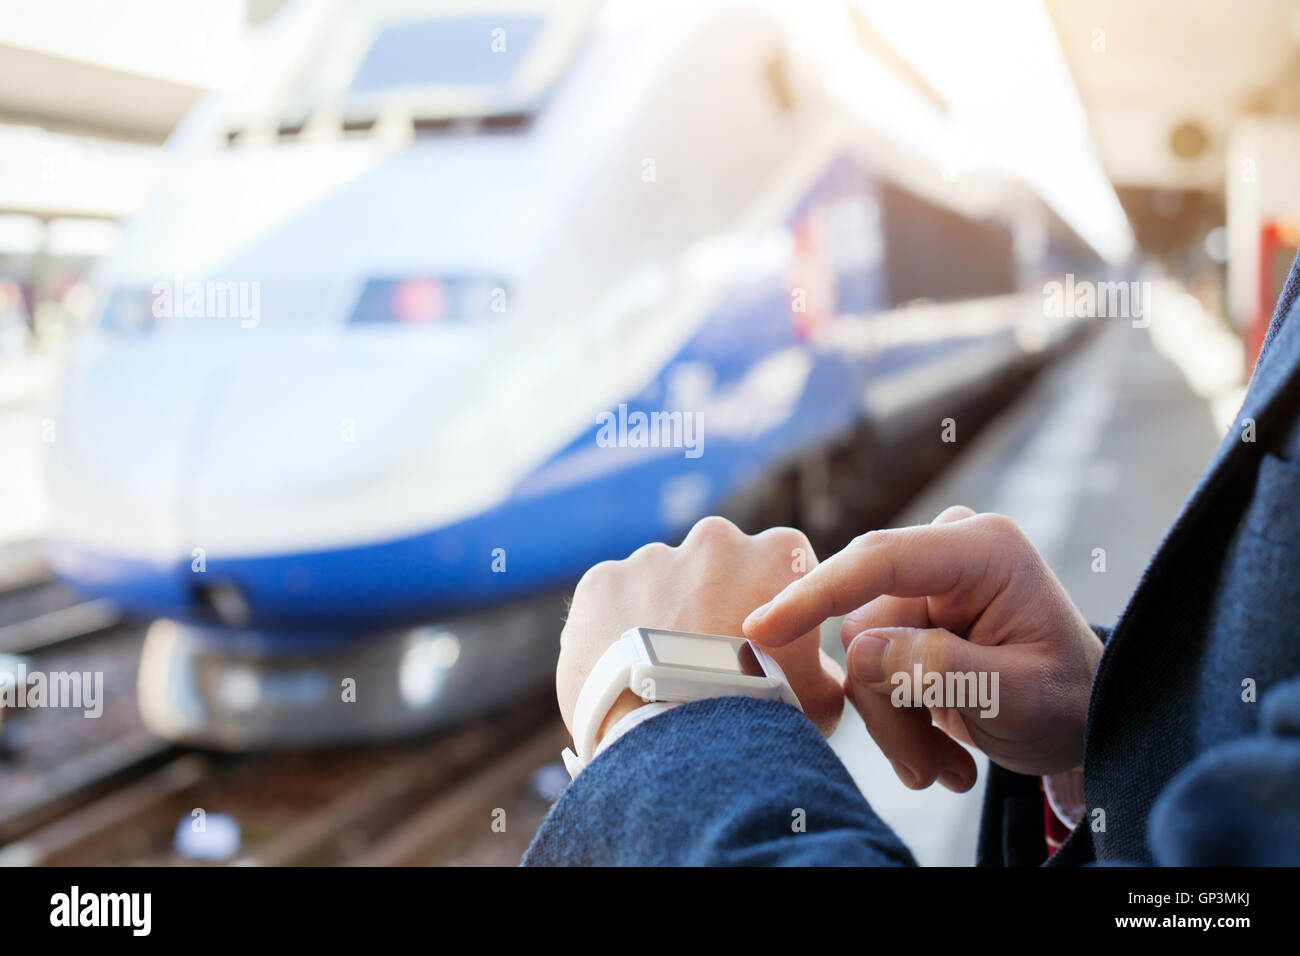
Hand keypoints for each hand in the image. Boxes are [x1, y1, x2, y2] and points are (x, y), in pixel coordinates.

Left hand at [558, 516, 844, 746]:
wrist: (684, 740)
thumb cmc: (761, 715)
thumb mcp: (819, 695)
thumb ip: (819, 665)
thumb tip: (815, 670)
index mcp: (778, 553)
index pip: (776, 568)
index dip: (765, 607)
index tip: (756, 644)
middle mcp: (715, 538)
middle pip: (712, 568)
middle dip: (709, 603)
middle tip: (705, 660)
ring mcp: (653, 556)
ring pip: (657, 584)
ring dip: (658, 615)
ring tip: (659, 673)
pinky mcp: (601, 580)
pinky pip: (609, 602)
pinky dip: (613, 629)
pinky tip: (623, 670)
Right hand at [742, 507, 1102, 787]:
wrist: (1080, 719)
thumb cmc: (1067, 702)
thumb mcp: (1018, 696)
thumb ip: (942, 669)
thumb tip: (859, 652)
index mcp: (982, 548)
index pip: (880, 561)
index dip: (816, 595)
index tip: (760, 629)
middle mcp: (945, 551)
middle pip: (864, 624)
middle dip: (888, 703)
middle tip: (929, 770)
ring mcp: (923, 581)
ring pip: (860, 656)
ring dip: (895, 723)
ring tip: (946, 768)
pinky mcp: (906, 612)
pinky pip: (866, 666)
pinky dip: (896, 717)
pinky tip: (941, 750)